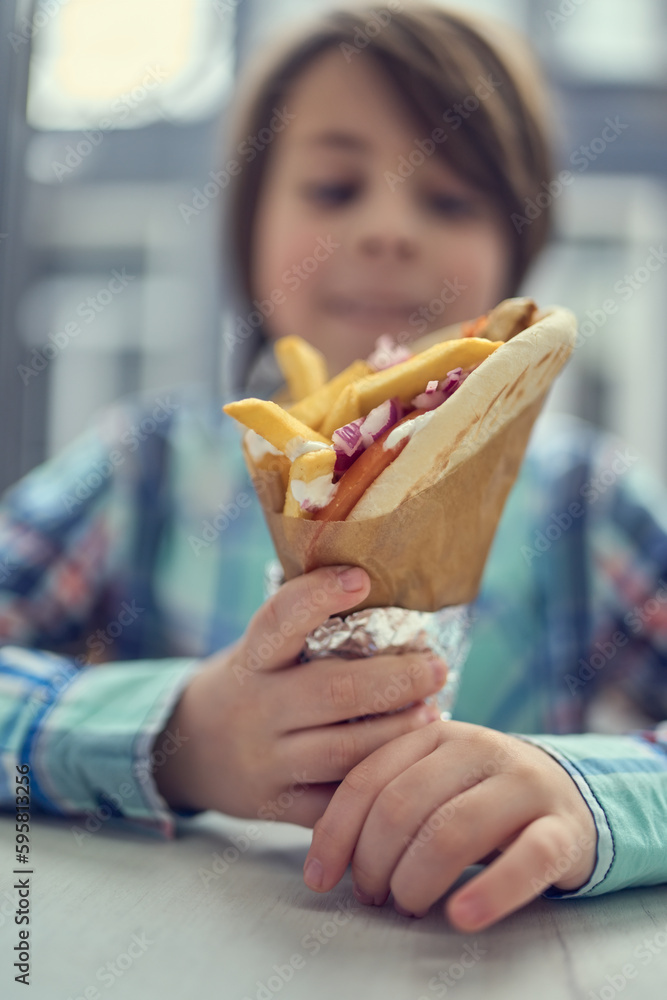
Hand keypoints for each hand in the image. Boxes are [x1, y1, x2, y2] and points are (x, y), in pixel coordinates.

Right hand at [154, 565, 446, 824]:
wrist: (187, 753)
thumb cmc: (251, 685)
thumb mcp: (259, 651)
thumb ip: (304, 627)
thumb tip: (382, 586)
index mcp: (250, 661)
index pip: (278, 621)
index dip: (317, 596)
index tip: (361, 578)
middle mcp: (256, 710)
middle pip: (333, 692)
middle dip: (394, 680)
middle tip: (437, 666)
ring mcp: (266, 762)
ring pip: (343, 751)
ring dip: (397, 733)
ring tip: (433, 715)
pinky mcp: (277, 806)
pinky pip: (337, 801)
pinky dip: (376, 781)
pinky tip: (407, 765)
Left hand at [303, 721, 597, 929]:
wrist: (567, 796)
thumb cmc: (478, 797)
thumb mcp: (430, 781)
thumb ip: (384, 799)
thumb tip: (324, 854)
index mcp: (436, 734)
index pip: (370, 778)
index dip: (337, 832)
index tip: (318, 879)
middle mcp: (479, 748)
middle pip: (404, 805)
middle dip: (374, 861)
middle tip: (373, 897)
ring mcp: (525, 784)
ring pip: (455, 830)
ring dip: (417, 880)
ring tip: (409, 907)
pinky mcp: (564, 828)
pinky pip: (528, 859)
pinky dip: (492, 892)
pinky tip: (463, 915)